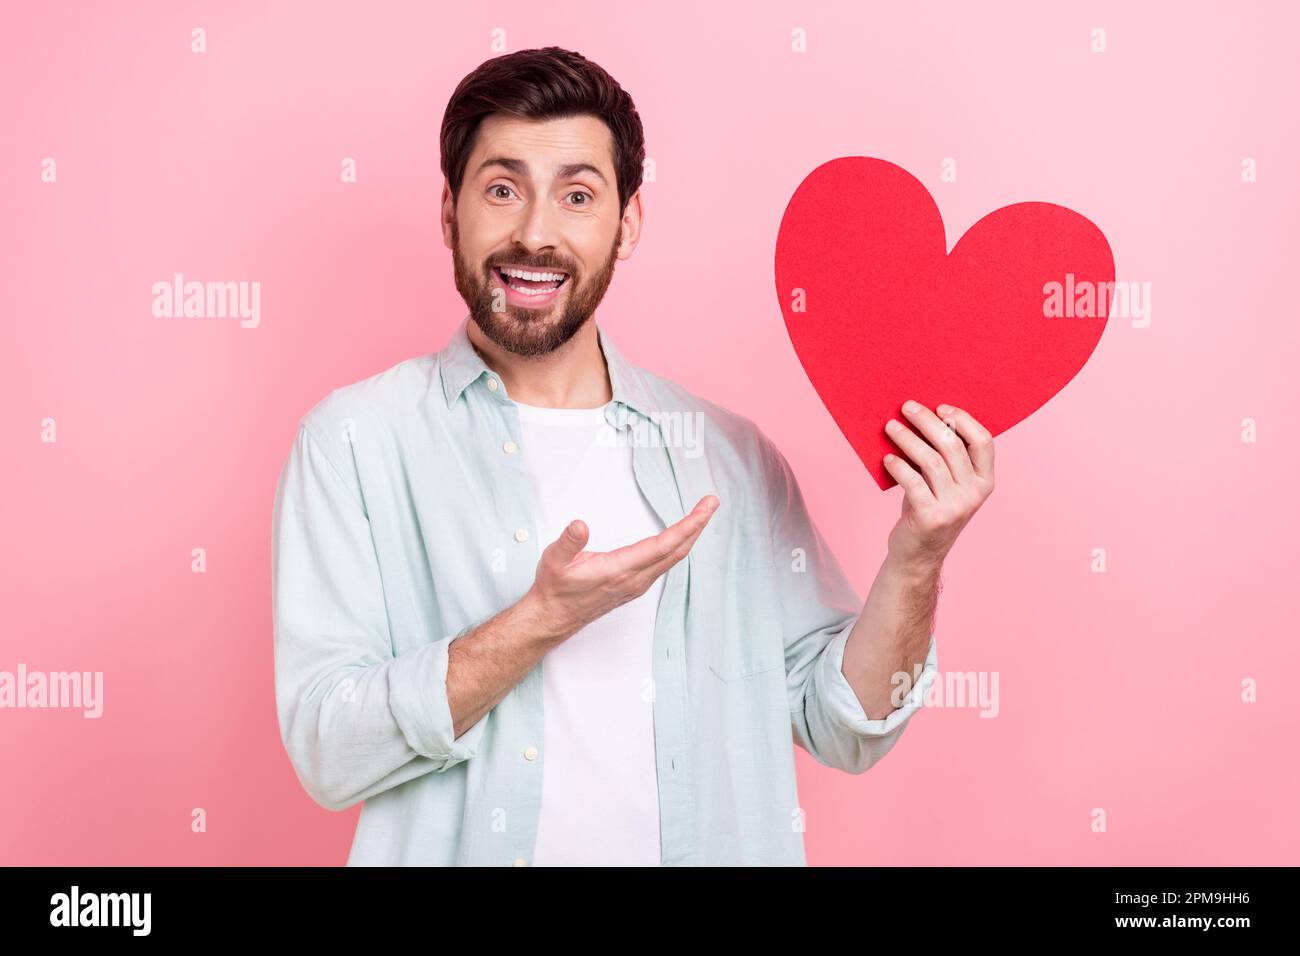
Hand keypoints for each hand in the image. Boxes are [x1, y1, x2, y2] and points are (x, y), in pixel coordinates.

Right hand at [525, 495, 719, 640]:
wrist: (552, 617)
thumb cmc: (555, 588)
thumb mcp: (554, 560)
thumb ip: (568, 542)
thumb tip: (580, 525)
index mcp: (621, 569)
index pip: (664, 545)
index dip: (687, 525)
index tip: (704, 508)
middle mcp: (635, 579)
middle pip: (676, 551)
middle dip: (697, 526)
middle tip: (711, 503)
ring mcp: (637, 585)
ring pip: (673, 559)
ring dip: (690, 536)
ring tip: (701, 515)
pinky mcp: (635, 586)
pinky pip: (665, 565)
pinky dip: (678, 547)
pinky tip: (680, 538)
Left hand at [882, 401, 994, 569]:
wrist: (919, 554)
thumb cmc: (929, 508)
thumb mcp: (946, 484)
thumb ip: (945, 457)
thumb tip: (925, 416)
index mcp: (985, 481)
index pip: (983, 441)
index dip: (963, 419)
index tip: (940, 407)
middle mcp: (974, 494)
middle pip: (952, 445)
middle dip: (927, 421)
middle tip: (906, 408)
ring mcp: (955, 507)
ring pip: (931, 461)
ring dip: (908, 439)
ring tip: (890, 427)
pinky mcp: (932, 518)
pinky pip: (913, 483)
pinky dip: (899, 467)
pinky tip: (887, 458)